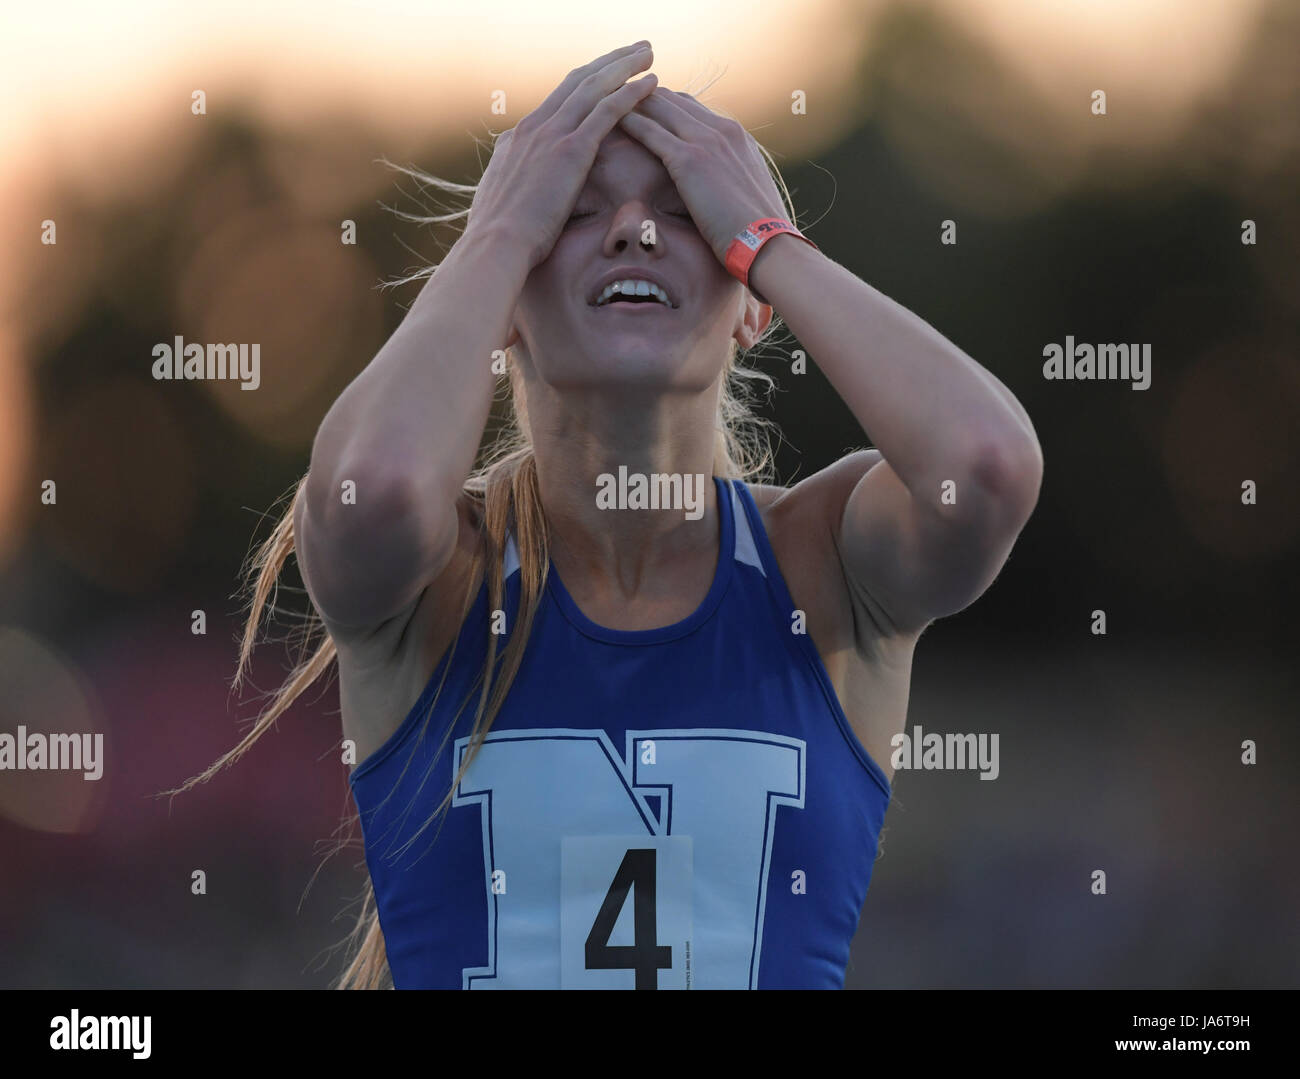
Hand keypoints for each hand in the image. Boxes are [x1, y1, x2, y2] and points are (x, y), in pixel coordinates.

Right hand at [465, 42, 658, 269]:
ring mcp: (552, 135)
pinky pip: (607, 111)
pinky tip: (651, 84)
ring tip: (648, 53)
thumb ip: (517, 180)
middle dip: (609, 61)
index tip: (606, 72)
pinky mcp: (571, 150)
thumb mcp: (503, 198)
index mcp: (520, 137)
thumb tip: (520, 180)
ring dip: (624, 66)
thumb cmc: (500, 237)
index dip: (586, 81)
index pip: (558, 98)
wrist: (496, 245)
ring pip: (594, 86)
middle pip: (578, 80)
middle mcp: (535, 127)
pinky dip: (630, 93)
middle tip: (635, 50)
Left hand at [615, 88, 789, 267]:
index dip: (663, 108)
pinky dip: (627, 122)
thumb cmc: (759, 234)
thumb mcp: (746, 198)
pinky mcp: (689, 160)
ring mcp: (706, 140)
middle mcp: (721, 129)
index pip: (690, 107)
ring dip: (628, 103)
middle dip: (640, 98)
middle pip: (671, 98)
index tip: (642, 113)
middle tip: (609, 102)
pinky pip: (649, 131)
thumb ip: (729, 184)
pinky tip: (605, 125)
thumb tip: (721, 197)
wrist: (769, 244)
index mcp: (736, 136)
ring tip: (599, 106)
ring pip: (657, 106)